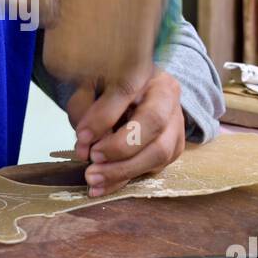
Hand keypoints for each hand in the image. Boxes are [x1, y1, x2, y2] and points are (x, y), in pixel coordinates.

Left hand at [67, 68, 186, 197]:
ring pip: (158, 151)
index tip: (81, 137)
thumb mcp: (89, 86)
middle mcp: (167, 94)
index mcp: (143, 70)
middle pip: (152, 122)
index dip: (103, 116)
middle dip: (119, 147)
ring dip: (123, 170)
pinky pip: (155, 168)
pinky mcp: (175, 147)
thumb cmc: (108, 87)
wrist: (137, 92)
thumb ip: (83, 108)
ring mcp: (176, 122)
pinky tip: (102, 187)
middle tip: (91, 158)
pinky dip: (125, 180)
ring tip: (93, 179)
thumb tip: (84, 145)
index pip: (126, 89)